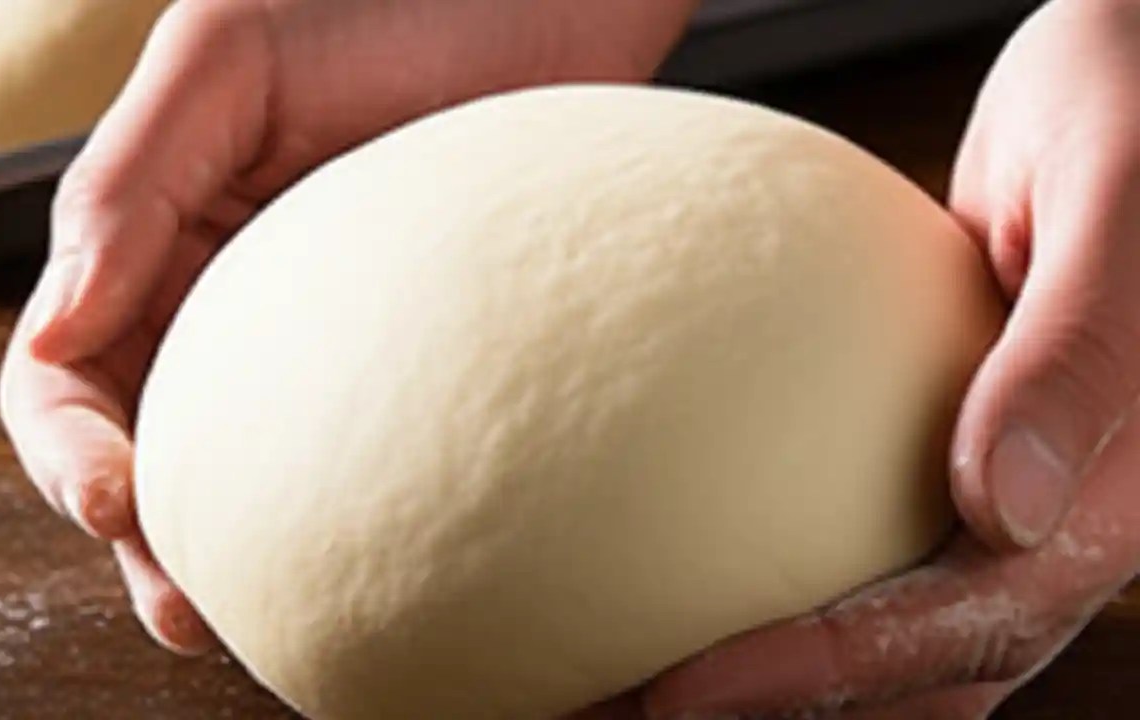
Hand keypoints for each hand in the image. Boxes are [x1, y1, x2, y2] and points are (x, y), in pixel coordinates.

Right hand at [0, 0, 696, 653]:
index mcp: (153, 237)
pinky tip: (360, 556)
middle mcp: (223, 299)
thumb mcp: (228, 59)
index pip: (66, 367)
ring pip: (243, 469)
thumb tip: (61, 326)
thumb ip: (129, 181)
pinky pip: (355, 450)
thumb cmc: (390, 1)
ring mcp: (314, 337)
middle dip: (145, 535)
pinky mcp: (407, 356)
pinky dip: (337, 513)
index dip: (70, 446)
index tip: (118, 500)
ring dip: (230, 552)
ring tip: (243, 621)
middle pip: (147, 444)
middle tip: (186, 605)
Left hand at [639, 0, 1139, 715]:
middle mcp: (1067, 513)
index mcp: (1120, 489)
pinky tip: (687, 577)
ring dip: (781, 672)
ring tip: (637, 683)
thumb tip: (998, 503)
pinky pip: (875, 541)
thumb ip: (1080, 352)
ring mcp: (1010, 490)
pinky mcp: (955, 452)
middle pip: (926, 662)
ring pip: (902, 624)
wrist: (1130, 76)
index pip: (968, 621)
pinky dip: (792, 581)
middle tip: (626, 712)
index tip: (678, 697)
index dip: (826, 674)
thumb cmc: (1135, 106)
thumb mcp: (1119, 203)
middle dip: (782, 706)